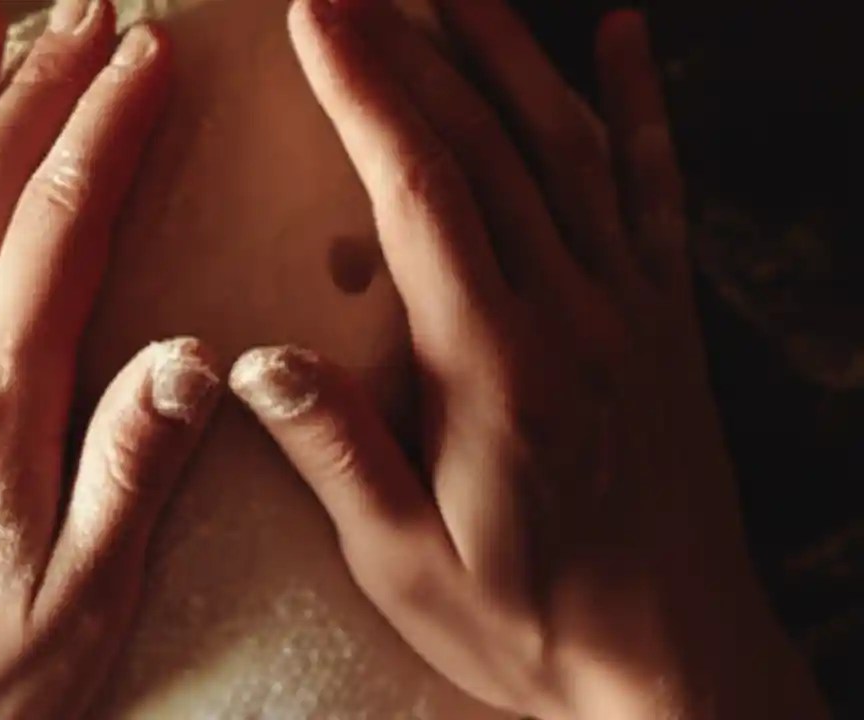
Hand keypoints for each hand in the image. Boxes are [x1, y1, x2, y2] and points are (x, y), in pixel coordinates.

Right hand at [230, 0, 828, 717]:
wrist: (677, 665)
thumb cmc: (532, 621)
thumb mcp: (408, 565)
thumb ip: (336, 453)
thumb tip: (252, 359)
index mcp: (496, 365)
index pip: (422, 191)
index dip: (367, 91)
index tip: (320, 16)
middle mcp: (573, 314)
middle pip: (491, 143)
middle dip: (417, 45)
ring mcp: (631, 309)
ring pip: (571, 145)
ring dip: (512, 51)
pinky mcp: (667, 322)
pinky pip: (655, 191)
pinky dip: (640, 106)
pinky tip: (624, 40)